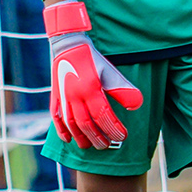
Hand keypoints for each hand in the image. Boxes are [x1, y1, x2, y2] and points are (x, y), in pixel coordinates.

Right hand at [44, 0, 142, 149]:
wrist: (68, 45)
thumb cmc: (93, 59)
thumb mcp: (110, 72)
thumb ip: (122, 90)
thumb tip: (136, 106)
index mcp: (90, 88)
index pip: (103, 115)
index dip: (113, 128)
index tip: (122, 136)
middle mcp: (74, 94)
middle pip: (86, 124)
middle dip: (98, 138)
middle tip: (107, 145)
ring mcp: (63, 97)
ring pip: (71, 124)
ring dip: (81, 138)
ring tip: (90, 146)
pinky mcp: (55, 96)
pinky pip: (56, 117)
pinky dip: (61, 130)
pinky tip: (68, 139)